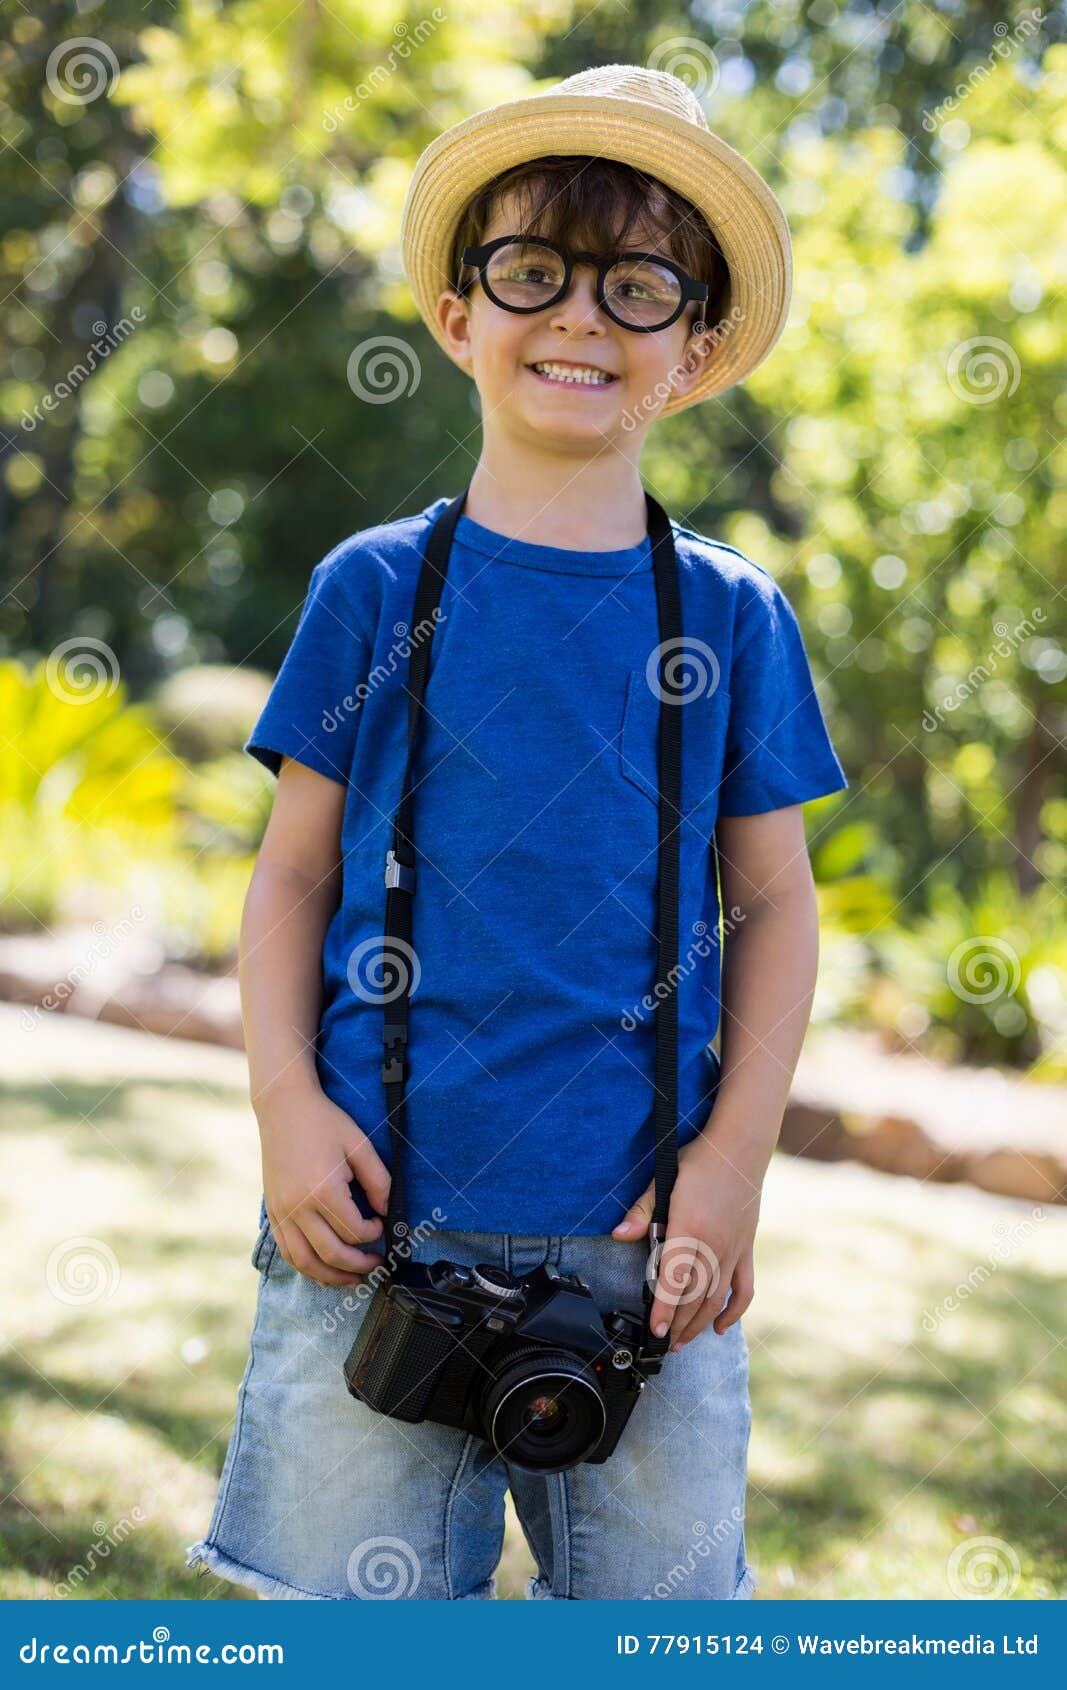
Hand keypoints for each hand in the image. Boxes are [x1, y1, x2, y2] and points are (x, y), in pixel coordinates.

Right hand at [256, 1078, 391, 1286]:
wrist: (282, 1107)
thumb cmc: (323, 1122)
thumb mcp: (360, 1145)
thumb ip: (379, 1181)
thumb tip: (389, 1212)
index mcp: (323, 1190)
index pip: (355, 1231)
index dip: (375, 1234)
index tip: (381, 1224)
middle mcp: (299, 1207)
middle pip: (331, 1254)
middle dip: (359, 1266)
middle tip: (378, 1266)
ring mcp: (282, 1212)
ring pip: (305, 1262)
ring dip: (332, 1277)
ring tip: (353, 1280)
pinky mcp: (273, 1213)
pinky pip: (288, 1252)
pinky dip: (306, 1267)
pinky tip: (323, 1271)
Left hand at [612, 1136, 760, 1346]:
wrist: (740, 1148)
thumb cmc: (699, 1161)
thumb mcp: (663, 1179)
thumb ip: (641, 1212)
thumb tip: (619, 1234)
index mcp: (690, 1228)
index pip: (675, 1279)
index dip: (665, 1309)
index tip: (657, 1331)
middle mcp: (714, 1244)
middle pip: (695, 1296)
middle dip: (679, 1325)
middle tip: (663, 1343)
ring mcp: (733, 1249)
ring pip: (717, 1298)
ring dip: (700, 1324)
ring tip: (683, 1341)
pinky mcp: (746, 1249)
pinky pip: (744, 1288)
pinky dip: (734, 1311)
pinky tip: (722, 1326)